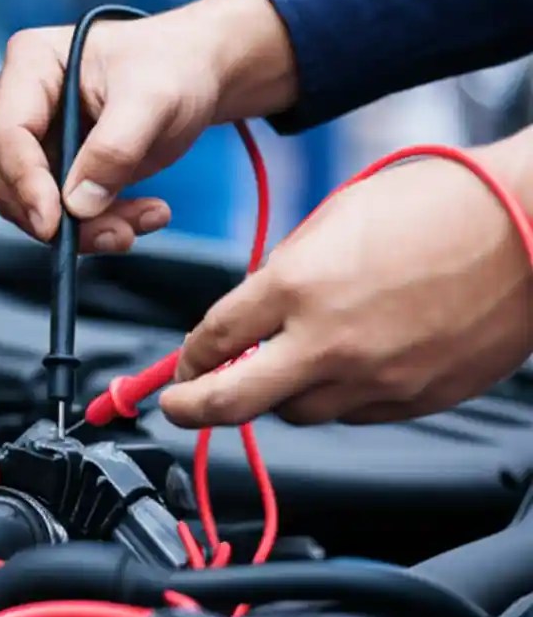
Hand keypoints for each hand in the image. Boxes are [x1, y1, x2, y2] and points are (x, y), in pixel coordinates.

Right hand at [0, 0, 295, 252]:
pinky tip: (147, 215)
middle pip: (12, 178)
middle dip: (60, 216)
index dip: (25, 183)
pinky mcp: (61, 171)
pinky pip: (66, 214)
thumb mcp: (153, 98)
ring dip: (88, 228)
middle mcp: (23, 105)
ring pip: (36, 206)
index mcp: (31, 65)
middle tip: (113, 234)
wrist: (198, 73)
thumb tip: (78, 205)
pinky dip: (104, 225)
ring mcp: (39, 141)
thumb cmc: (174, 64)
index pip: (8, 135)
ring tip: (143, 222)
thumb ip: (114, 149)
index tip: (52, 223)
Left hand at [160, 151, 532, 427]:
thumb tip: (252, 313)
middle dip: (190, 409)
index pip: (212, 338)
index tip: (179, 365)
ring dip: (275, 397)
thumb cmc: (440, 204)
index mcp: (297, 285)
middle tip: (175, 408)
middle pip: (230, 403)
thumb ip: (285, 273)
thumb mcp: (335, 220)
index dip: (185, 357)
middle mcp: (328, 341)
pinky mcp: (415, 398)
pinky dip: (335, 396)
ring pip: (295, 413)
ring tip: (284, 370)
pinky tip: (347, 367)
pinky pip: (353, 412)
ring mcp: (375, 378)